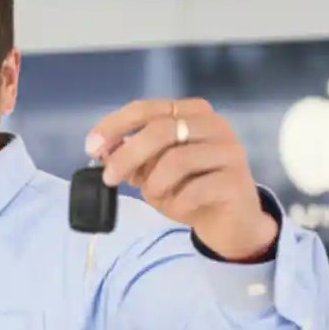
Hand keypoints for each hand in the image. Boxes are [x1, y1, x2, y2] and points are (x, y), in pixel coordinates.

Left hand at [85, 97, 277, 259]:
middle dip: (127, 155)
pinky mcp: (237, 181)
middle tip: (109, 178)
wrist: (228, 221)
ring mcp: (229, 151)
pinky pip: (195, 190)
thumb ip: (131, 156)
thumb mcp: (152, 170)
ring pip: (177, 160)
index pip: (145, 108)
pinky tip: (179, 207)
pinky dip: (177, 203)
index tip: (91, 146)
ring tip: (154, 196)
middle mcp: (213, 125)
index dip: (114, 125)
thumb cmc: (188, 188)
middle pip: (160, 130)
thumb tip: (102, 149)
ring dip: (154, 184)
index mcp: (190, 113)